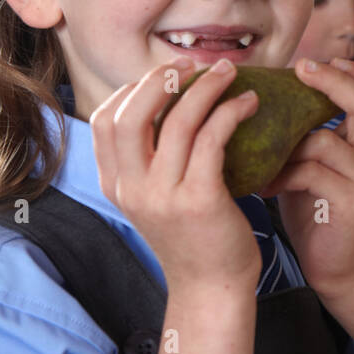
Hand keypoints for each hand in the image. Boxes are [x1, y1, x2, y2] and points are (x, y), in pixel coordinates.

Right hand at [89, 57, 262, 290]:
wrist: (213, 289)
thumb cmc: (195, 239)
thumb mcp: (158, 200)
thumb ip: (153, 163)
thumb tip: (172, 109)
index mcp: (116, 187)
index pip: (105, 122)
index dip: (132, 90)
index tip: (165, 76)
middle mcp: (132, 189)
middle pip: (131, 113)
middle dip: (162, 78)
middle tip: (193, 65)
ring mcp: (162, 196)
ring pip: (177, 120)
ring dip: (206, 87)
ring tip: (230, 73)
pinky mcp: (199, 200)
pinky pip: (211, 138)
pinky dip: (230, 112)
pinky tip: (249, 104)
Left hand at [259, 58, 353, 299]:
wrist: (334, 267)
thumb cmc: (313, 211)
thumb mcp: (309, 164)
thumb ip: (302, 134)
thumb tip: (262, 95)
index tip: (319, 61)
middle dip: (333, 80)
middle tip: (301, 68)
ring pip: (326, 140)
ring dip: (286, 144)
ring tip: (259, 156)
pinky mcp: (352, 204)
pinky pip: (312, 174)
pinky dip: (282, 176)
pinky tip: (262, 188)